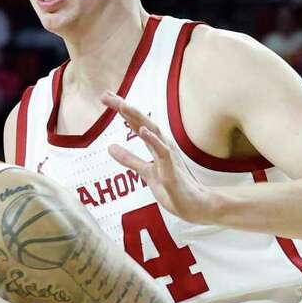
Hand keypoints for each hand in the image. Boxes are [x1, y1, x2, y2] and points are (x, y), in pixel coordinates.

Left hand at [101, 91, 214, 224]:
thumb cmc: (174, 189)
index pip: (137, 123)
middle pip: (142, 122)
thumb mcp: (146, 172)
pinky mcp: (172, 169)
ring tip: (122, 106)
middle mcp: (162, 145)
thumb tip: (110, 147)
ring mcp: (168, 156)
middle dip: (125, 107)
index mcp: (155, 145)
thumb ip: (129, 159)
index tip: (106, 97)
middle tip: (106, 96)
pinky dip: (153, 140)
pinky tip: (142, 131)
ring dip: (137, 118)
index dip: (122, 110)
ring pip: (152, 131)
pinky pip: (162, 152)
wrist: (195, 206)